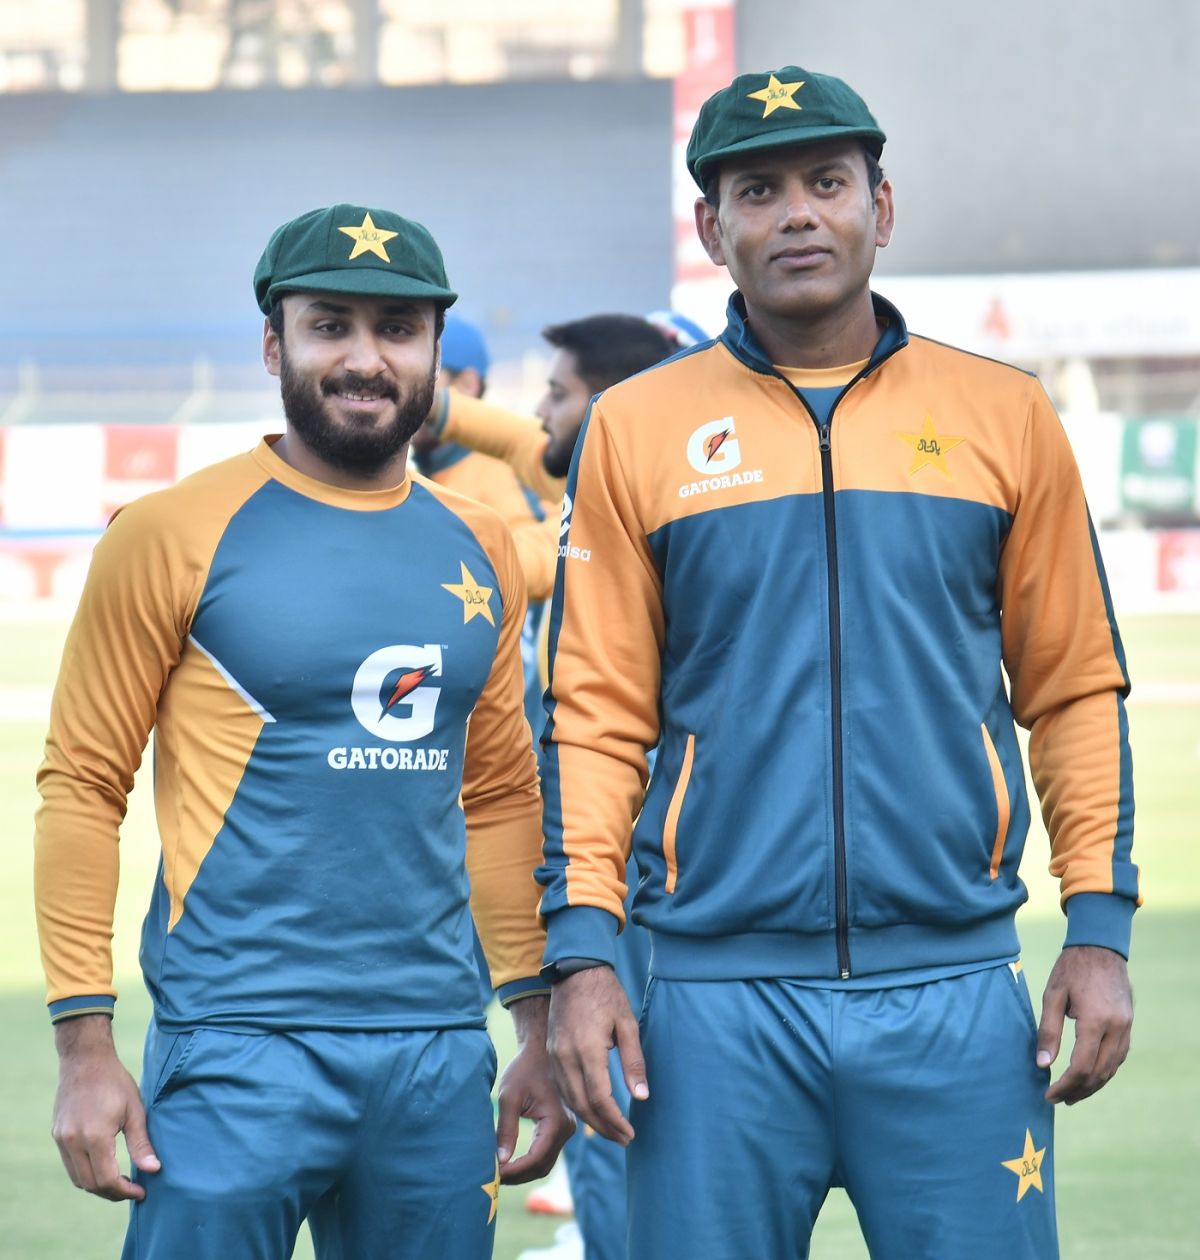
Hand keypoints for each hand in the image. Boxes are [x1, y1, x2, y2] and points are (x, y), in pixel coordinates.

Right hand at [51, 1015, 159, 1200]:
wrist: (85, 1060)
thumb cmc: (115, 1082)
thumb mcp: (135, 1110)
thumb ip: (141, 1143)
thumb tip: (154, 1169)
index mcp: (95, 1136)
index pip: (106, 1179)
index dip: (124, 1191)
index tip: (141, 1191)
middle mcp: (73, 1142)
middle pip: (90, 1184)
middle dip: (112, 1192)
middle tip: (132, 1189)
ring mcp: (62, 1139)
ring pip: (77, 1178)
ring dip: (97, 1185)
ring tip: (120, 1181)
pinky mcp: (58, 1135)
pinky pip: (70, 1165)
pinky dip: (86, 1173)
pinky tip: (103, 1167)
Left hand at [495, 996, 574, 1183]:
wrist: (540, 1051)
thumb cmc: (524, 1069)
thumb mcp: (509, 1096)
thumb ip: (506, 1129)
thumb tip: (501, 1161)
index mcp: (557, 1120)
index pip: (535, 1158)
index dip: (514, 1170)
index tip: (493, 1173)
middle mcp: (567, 1128)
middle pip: (541, 1166)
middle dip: (517, 1175)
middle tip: (491, 1177)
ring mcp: (567, 1129)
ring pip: (544, 1164)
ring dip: (523, 1172)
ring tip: (499, 1171)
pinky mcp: (562, 1128)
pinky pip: (546, 1154)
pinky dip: (529, 1162)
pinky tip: (510, 1162)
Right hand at [547, 965, 647, 1144]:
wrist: (575, 971)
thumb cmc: (606, 994)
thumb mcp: (627, 1024)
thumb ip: (633, 1062)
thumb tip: (641, 1097)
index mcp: (587, 1050)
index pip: (599, 1098)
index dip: (615, 1121)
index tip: (630, 1134)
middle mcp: (566, 1057)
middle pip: (582, 1105)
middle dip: (603, 1127)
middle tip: (623, 1139)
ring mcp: (555, 1055)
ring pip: (569, 1099)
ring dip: (589, 1119)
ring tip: (611, 1130)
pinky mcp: (551, 1052)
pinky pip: (563, 1087)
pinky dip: (577, 1103)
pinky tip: (591, 1109)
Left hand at [1037, 945, 1133, 1104]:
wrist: (1101, 948)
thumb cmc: (1072, 969)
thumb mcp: (1053, 995)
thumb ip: (1048, 1031)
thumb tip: (1042, 1064)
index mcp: (1095, 1021)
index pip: (1081, 1067)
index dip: (1064, 1085)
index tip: (1048, 1094)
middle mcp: (1116, 1029)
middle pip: (1098, 1074)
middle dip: (1078, 1091)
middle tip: (1058, 1099)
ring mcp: (1126, 1028)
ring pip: (1111, 1069)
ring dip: (1092, 1085)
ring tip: (1072, 1094)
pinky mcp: (1128, 1026)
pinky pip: (1118, 1057)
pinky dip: (1103, 1071)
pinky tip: (1089, 1075)